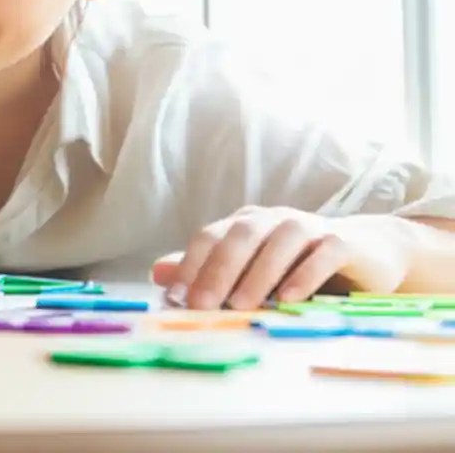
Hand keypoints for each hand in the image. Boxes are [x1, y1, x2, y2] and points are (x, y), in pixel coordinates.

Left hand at [150, 207, 411, 309]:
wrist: (368, 253)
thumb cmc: (298, 263)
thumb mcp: (250, 267)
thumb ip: (206, 269)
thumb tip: (158, 273)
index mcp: (245, 223)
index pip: (210, 236)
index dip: (191, 265)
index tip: (176, 298)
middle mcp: (273, 219)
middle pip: (240, 235)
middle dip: (218, 270)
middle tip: (203, 305)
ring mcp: (309, 226)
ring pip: (279, 242)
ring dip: (258, 274)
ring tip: (242, 306)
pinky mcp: (342, 242)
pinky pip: (322, 254)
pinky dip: (304, 275)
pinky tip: (288, 299)